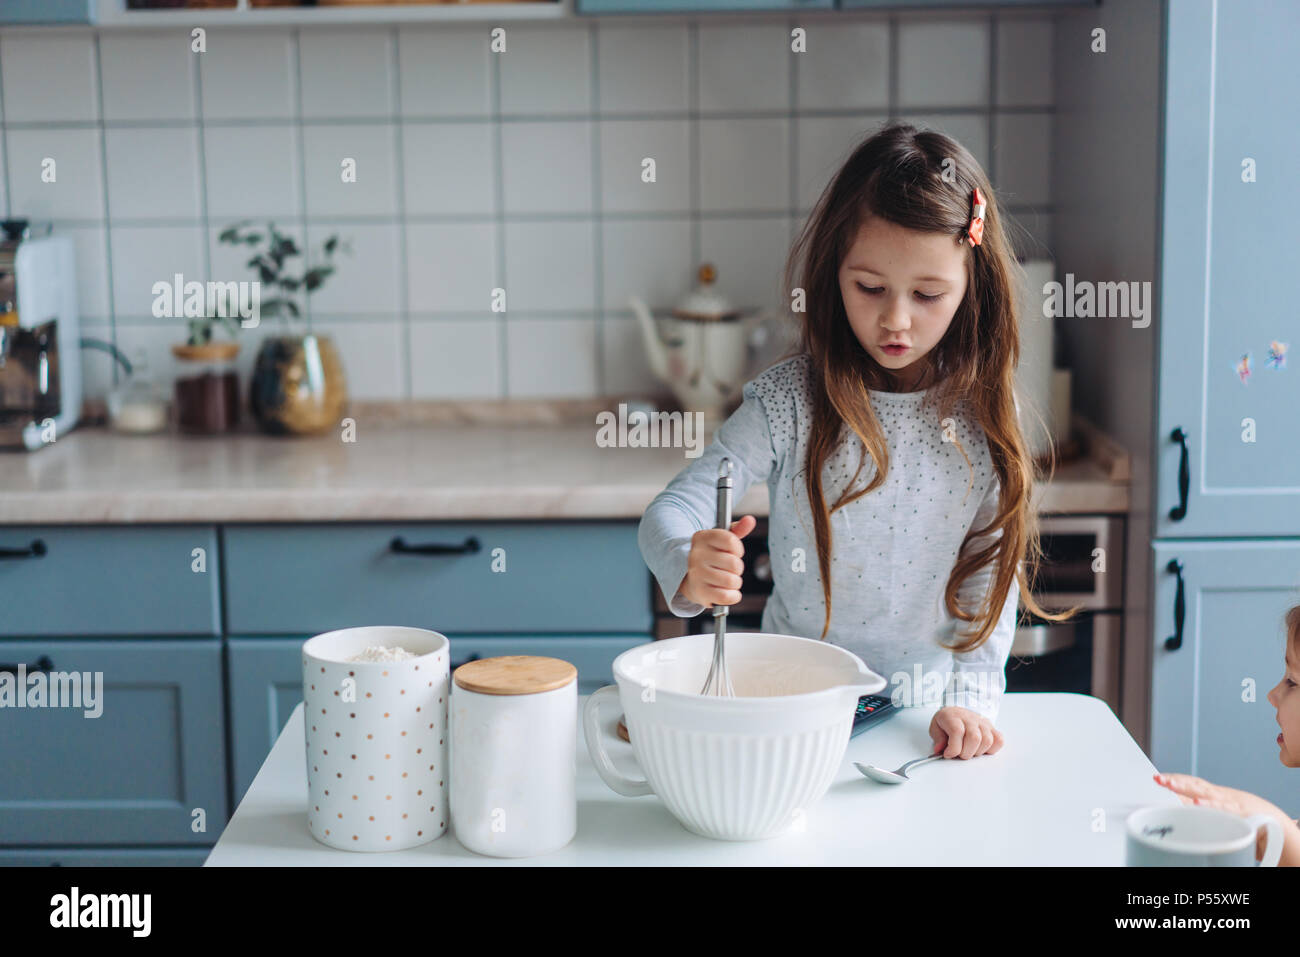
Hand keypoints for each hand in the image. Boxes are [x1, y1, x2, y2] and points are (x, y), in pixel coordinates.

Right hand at [677, 515, 756, 607]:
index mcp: (702, 537)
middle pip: (734, 563)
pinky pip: (726, 596)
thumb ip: (738, 529)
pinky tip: (728, 592)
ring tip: (727, 580)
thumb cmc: (712, 556)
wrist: (691, 578)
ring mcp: (696, 573)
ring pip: (732, 581)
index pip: (731, 541)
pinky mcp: (700, 591)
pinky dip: (733, 596)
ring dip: (735, 583)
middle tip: (729, 568)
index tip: (734, 553)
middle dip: (737, 568)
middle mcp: (696, 554)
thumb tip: (750, 520)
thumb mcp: (722, 540)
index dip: (738, 549)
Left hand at [928, 705, 1004, 758]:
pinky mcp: (992, 728)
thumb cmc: (947, 721)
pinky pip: (999, 740)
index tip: (948, 754)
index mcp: (954, 716)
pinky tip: (981, 749)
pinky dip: (991, 749)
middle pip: (974, 738)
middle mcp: (970, 718)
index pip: (957, 732)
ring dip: (977, 752)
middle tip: (959, 754)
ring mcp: (983, 723)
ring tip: (969, 751)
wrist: (957, 711)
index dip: (954, 748)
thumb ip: (937, 739)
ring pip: (987, 740)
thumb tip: (940, 750)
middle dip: (965, 752)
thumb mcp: (935, 727)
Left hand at [1154, 772, 1299, 864]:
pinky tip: (1201, 806)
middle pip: (1196, 785)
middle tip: (1159, 779)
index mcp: (1212, 793)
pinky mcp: (1243, 815)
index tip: (1156, 777)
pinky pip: (1227, 811)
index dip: (1174, 778)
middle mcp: (1220, 795)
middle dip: (1177, 782)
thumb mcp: (1216, 806)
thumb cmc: (1238, 813)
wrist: (1271, 819)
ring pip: (1210, 795)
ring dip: (1192, 791)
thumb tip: (1171, 805)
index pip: (1191, 782)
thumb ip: (1196, 806)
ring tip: (1174, 788)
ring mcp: (1231, 803)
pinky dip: (1214, 808)